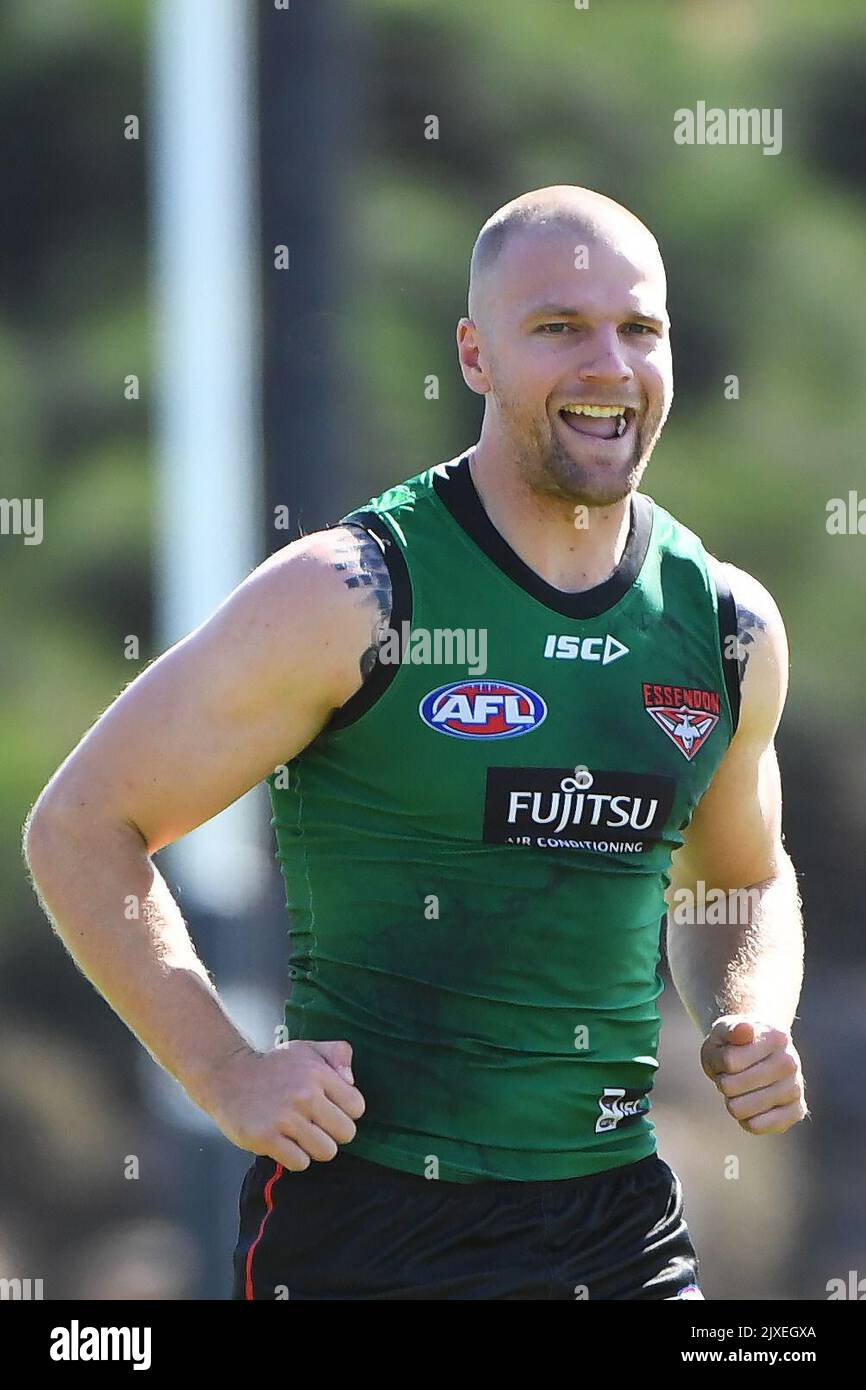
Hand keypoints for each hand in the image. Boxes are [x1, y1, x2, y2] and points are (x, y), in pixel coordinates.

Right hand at [200, 1039, 365, 1169]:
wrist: (227, 1075)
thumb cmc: (273, 1066)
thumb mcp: (307, 1049)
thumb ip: (338, 1054)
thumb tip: (351, 1081)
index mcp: (318, 1073)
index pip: (357, 1107)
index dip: (345, 1111)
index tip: (328, 1108)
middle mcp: (304, 1094)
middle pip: (346, 1133)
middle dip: (333, 1133)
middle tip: (315, 1125)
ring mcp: (284, 1118)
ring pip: (326, 1152)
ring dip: (314, 1148)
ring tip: (300, 1135)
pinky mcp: (266, 1138)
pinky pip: (300, 1163)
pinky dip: (295, 1158)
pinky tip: (284, 1143)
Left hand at [700, 1016, 807, 1134]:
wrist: (758, 1054)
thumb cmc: (735, 1043)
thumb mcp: (723, 1031)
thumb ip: (731, 1030)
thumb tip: (746, 1029)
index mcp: (775, 1036)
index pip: (728, 1062)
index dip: (719, 1061)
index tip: (728, 1053)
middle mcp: (791, 1062)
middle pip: (731, 1086)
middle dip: (723, 1082)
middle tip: (732, 1074)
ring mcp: (795, 1088)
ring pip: (740, 1109)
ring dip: (732, 1101)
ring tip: (742, 1089)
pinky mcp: (796, 1112)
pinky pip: (757, 1126)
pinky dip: (745, 1119)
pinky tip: (752, 1107)